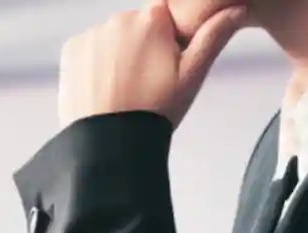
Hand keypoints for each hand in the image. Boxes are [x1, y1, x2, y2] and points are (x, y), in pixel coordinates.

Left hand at [58, 0, 246, 127]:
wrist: (108, 144)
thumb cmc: (154, 112)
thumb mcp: (191, 77)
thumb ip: (212, 38)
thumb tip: (236, 9)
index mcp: (152, 20)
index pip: (164, 15)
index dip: (167, 40)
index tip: (165, 65)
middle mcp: (119, 19)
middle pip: (136, 26)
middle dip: (142, 48)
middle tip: (144, 84)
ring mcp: (92, 34)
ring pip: (112, 39)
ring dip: (118, 56)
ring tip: (122, 91)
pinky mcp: (71, 51)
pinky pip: (89, 50)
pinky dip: (95, 64)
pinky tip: (103, 89)